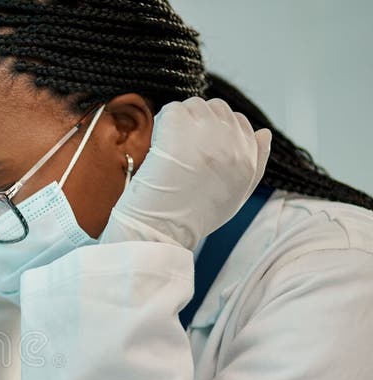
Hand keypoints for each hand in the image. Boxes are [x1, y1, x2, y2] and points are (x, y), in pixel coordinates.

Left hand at [102, 97, 271, 250]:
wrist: (161, 230)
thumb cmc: (193, 217)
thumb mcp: (236, 195)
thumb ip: (256, 163)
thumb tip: (264, 132)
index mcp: (248, 159)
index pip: (241, 123)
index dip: (215, 133)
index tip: (198, 151)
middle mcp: (233, 142)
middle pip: (218, 108)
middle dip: (199, 122)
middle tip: (181, 149)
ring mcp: (206, 133)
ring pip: (195, 105)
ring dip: (180, 120)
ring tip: (170, 148)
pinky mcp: (179, 129)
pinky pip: (172, 109)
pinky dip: (163, 123)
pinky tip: (159, 145)